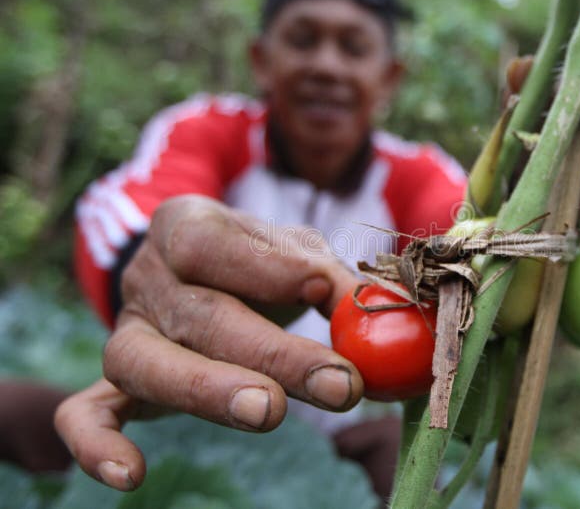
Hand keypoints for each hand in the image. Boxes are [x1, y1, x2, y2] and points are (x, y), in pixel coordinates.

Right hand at [56, 195, 362, 489]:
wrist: (212, 275)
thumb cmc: (262, 262)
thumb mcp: (297, 252)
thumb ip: (329, 276)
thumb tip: (370, 307)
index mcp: (185, 225)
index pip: (210, 242)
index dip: (264, 267)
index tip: (321, 287)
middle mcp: (147, 275)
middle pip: (198, 314)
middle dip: (274, 353)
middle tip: (339, 385)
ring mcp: (127, 329)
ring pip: (145, 362)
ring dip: (208, 391)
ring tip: (269, 413)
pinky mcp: (115, 382)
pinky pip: (86, 413)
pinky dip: (96, 445)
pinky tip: (132, 477)